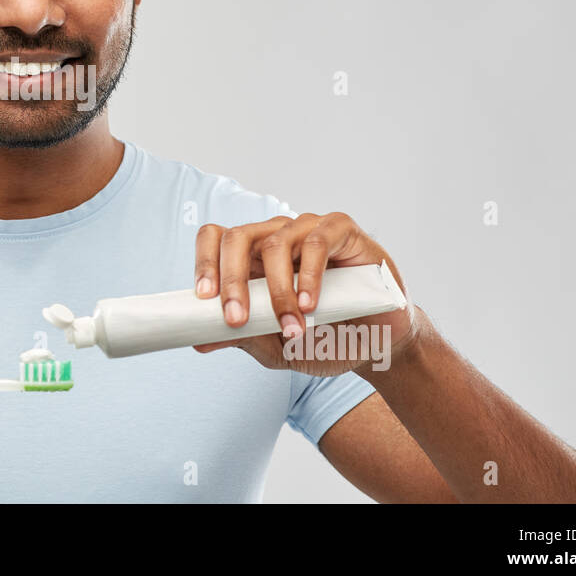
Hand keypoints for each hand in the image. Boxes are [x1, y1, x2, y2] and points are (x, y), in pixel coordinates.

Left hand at [191, 213, 417, 376]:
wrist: (377, 345)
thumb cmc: (324, 339)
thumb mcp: (276, 346)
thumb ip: (242, 337)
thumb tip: (198, 339)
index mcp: (253, 259)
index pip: (215, 239)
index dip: (204, 263)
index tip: (202, 299)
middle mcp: (276, 237)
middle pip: (237, 237)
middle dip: (231, 280)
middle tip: (235, 319)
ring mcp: (307, 229)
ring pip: (275, 243)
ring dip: (277, 291)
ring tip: (290, 327)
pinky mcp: (341, 229)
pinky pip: (317, 242)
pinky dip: (308, 276)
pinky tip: (310, 305)